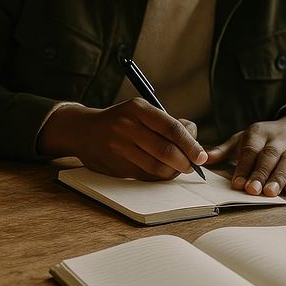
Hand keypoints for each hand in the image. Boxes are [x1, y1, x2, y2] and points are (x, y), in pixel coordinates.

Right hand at [37, 100, 207, 179]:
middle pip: (166, 150)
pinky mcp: (116, 165)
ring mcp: (120, 147)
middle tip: (193, 166)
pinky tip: (162, 171)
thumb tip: (194, 137)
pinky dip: (159, 176)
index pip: (171, 127)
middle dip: (185, 162)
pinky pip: (145, 175)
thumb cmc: (120, 120)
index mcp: (137, 109)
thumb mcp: (139, 111)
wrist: (83, 131)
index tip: (202, 156)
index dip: (190, 144)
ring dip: (173, 172)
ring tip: (179, 168)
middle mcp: (127, 126)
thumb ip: (166, 122)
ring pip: (157, 167)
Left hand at [204, 112, 285, 195]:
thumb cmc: (267, 137)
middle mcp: (279, 138)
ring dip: (278, 178)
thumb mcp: (245, 138)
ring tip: (269, 193)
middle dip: (260, 174)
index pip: (250, 150)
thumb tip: (202, 158)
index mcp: (259, 132)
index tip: (237, 184)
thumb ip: (224, 150)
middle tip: (252, 191)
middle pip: (269, 156)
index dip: (244, 167)